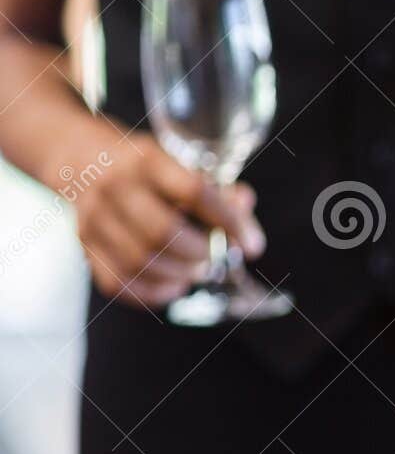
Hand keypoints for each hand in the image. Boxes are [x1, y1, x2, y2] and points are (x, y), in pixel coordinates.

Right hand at [57, 129, 265, 308]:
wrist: (82, 160)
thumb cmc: (145, 169)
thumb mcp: (180, 162)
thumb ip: (218, 190)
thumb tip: (246, 212)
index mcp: (148, 160)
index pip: (194, 191)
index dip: (230, 222)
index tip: (252, 244)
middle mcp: (116, 188)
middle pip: (163, 232)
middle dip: (201, 252)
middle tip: (215, 256)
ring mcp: (94, 219)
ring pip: (141, 262)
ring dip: (180, 274)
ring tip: (196, 269)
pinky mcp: (85, 247)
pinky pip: (119, 283)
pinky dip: (154, 293)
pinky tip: (174, 284)